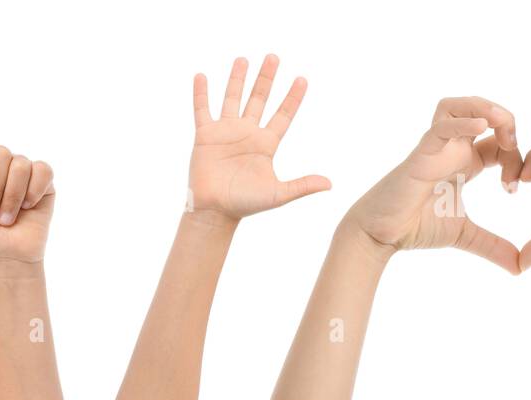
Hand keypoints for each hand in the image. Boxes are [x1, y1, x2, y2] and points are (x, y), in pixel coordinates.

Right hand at [189, 55, 329, 221]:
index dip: (292, 98)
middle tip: (273, 57)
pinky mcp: (205, 136)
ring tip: (243, 59)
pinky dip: (201, 94)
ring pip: (233, 98)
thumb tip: (329, 184)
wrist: (215, 211)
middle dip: (266, 79)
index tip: (302, 79)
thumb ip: (302, 185)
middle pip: (259, 99)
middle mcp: (247, 133)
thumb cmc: (246, 204)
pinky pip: (202, 110)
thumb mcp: (278, 194)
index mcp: (266, 144)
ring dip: (237, 79)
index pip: (283, 115)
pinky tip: (201, 76)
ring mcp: (226, 132)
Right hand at [343, 97, 522, 273]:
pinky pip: (442, 126)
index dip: (517, 156)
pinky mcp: (422, 153)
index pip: (500, 142)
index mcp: (465, 161)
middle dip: (508, 124)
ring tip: (503, 125)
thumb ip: (493, 246)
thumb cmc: (417, 226)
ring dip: (486, 108)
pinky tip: (482, 127)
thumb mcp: (466, 235)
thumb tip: (520, 268)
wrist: (383, 234)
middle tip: (516, 148)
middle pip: (485, 113)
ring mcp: (437, 147)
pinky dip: (463, 122)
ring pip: (460, 106)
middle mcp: (452, 149)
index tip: (516, 187)